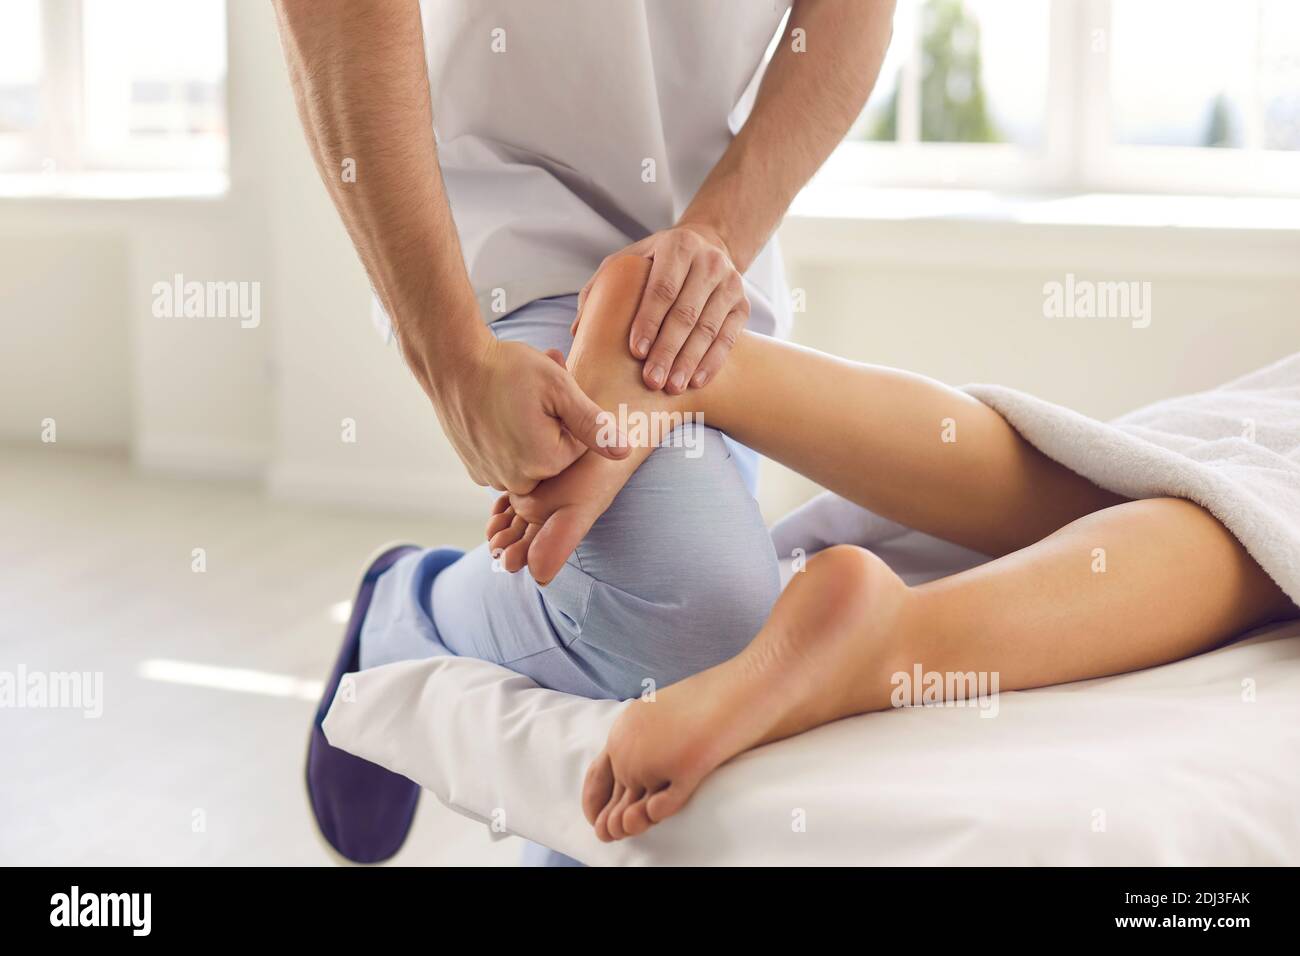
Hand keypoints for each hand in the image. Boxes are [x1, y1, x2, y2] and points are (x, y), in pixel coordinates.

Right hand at [429, 337, 627, 494]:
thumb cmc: (506, 369)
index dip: (570, 415)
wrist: (451, 363)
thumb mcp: (560, 387)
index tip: (555, 391)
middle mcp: (517, 480)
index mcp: (544, 462)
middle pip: (553, 456)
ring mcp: (492, 477)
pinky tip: (496, 411)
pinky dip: (505, 440)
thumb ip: (594, 424)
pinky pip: (504, 462)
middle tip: (535, 391)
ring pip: (528, 459)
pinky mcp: (475, 470)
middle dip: (551, 425)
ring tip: (515, 397)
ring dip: (529, 432)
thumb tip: (623, 451)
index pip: (578, 447)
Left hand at [575, 224, 749, 393]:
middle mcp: (708, 262)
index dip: (649, 321)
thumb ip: (602, 288)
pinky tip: (696, 381)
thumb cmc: (658, 261)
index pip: (662, 288)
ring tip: (672, 387)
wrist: (711, 245)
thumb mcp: (630, 260)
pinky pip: (728, 338)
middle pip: (686, 313)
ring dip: (690, 361)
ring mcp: (729, 284)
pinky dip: (713, 362)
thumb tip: (578, 330)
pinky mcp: (743, 305)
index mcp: (677, 247)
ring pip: (708, 328)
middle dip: (668, 350)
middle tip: (652, 380)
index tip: (636, 351)